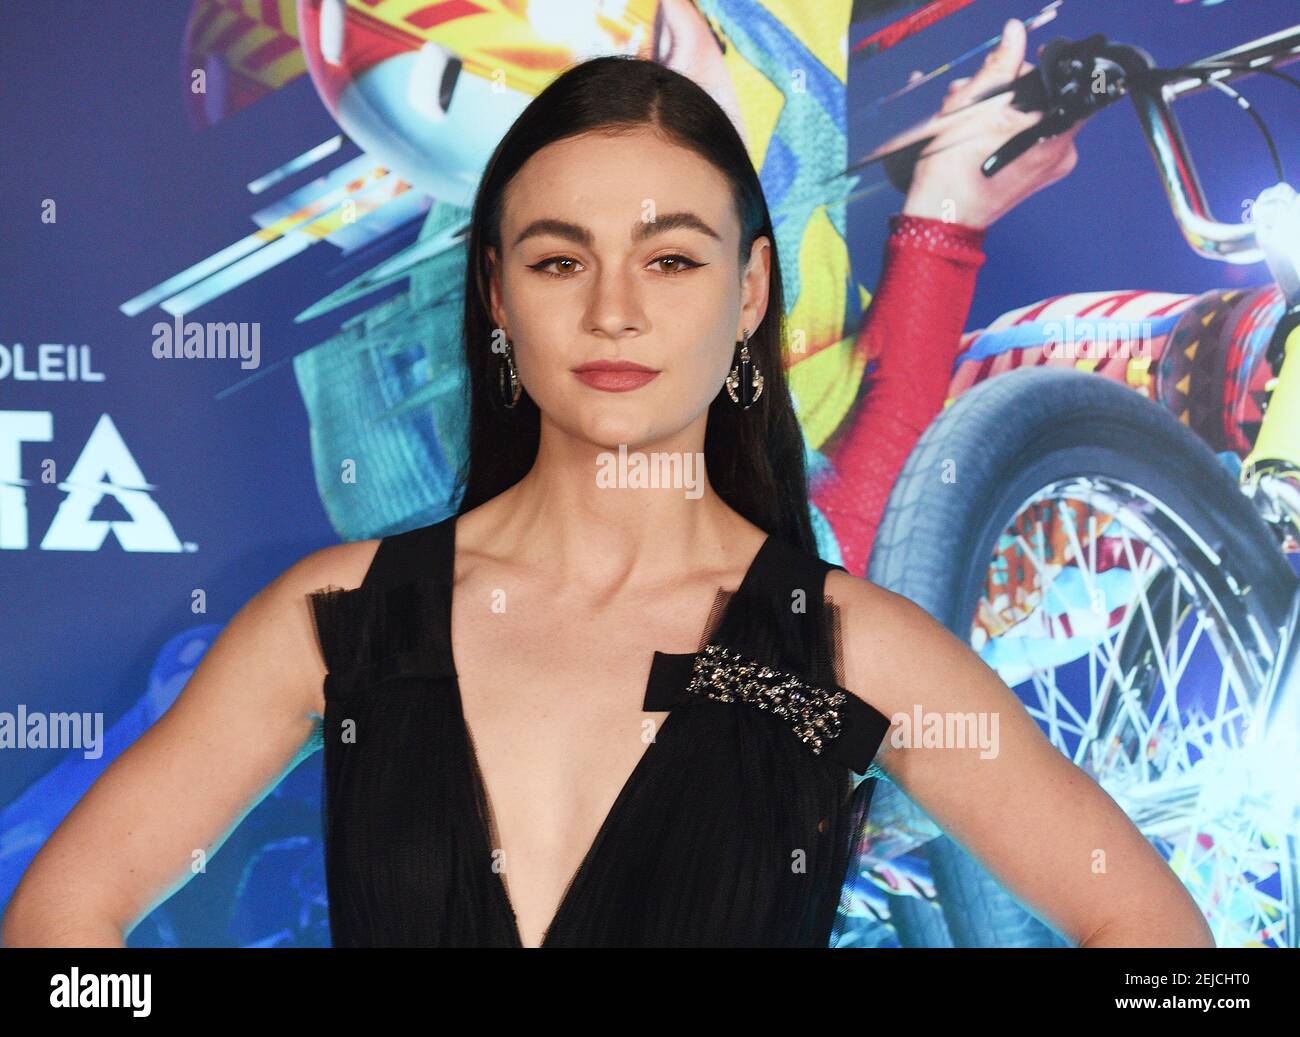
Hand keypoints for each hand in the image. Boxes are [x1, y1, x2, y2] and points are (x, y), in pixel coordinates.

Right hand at [890, 18, 1080, 229]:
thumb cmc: (955, 171)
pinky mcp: (1029, 177)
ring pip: (1029, 118)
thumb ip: (1000, 65)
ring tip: (965, 113)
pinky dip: (1000, 129)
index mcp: (1056, 133)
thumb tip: (1014, 34)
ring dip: (998, 108)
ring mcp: (1045, 168)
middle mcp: (1059, 152)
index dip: (1041, 67)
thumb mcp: (974, 106)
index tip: (1018, 64)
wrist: (940, 217)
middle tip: (976, 90)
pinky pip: (1022, 139)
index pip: (1066, 83)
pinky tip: (974, 130)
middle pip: (1045, 100)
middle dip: (1008, 88)